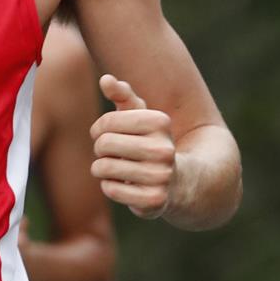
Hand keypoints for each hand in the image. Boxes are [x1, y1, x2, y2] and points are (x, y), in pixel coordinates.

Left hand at [90, 76, 176, 218]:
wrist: (180, 182)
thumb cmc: (151, 142)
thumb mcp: (140, 116)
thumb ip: (122, 95)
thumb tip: (105, 79)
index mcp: (160, 123)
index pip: (107, 122)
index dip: (99, 129)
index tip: (105, 133)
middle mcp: (164, 149)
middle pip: (104, 144)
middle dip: (100, 149)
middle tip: (108, 153)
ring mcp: (161, 177)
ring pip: (104, 168)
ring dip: (101, 168)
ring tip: (112, 167)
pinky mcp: (154, 201)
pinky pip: (111, 190)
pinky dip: (109, 186)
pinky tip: (121, 183)